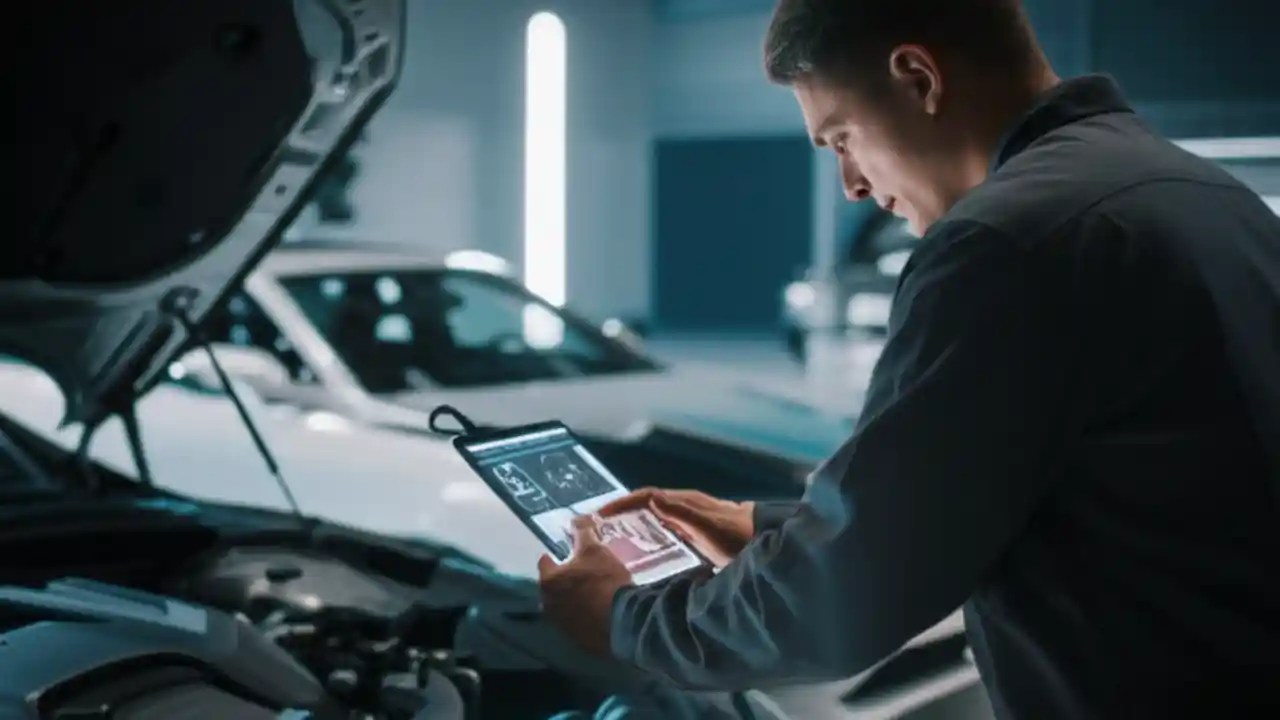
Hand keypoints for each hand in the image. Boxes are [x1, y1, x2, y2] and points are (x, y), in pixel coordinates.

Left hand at [537, 515, 632, 657]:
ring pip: (562, 606)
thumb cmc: (604, 580)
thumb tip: (577, 518)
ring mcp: (561, 625)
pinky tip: (597, 611)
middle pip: (551, 587)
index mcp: (549, 581)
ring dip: (572, 599)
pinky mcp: (577, 639)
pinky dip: (582, 615)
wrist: (623, 622)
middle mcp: (548, 604)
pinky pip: (576, 622)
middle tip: (580, 573)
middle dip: (562, 580)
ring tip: (590, 592)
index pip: (545, 562)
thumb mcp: (595, 550)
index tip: (566, 553)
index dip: (555, 556)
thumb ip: (583, 533)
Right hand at [599, 488, 754, 567]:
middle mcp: (686, 505)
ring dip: (635, 521)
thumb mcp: (708, 526)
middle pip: (648, 503)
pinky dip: (651, 532)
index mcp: (684, 502)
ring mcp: (693, 518)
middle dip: (623, 511)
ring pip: (656, 515)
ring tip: (616, 537)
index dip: (622, 503)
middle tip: (601, 526)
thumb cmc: (738, 536)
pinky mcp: (699, 532)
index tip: (600, 514)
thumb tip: (651, 496)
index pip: (646, 495)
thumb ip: (682, 512)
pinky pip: (667, 527)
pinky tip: (648, 548)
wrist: (767, 542)